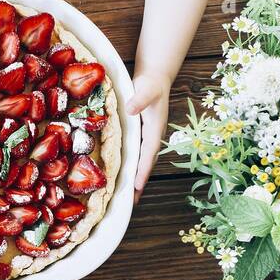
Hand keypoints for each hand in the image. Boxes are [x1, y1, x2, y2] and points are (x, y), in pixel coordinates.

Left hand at [124, 70, 171, 200]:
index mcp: (155, 129)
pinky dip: (132, 167)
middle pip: (146, 164)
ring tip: (128, 197)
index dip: (143, 171)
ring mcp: (148, 137)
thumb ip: (139, 100)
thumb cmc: (151, 84)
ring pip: (142, 162)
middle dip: (139, 183)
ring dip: (136, 178)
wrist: (156, 77)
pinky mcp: (142, 135)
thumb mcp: (145, 90)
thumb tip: (132, 110)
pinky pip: (137, 155)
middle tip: (131, 202)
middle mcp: (153, 137)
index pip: (148, 154)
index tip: (137, 187)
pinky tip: (124, 175)